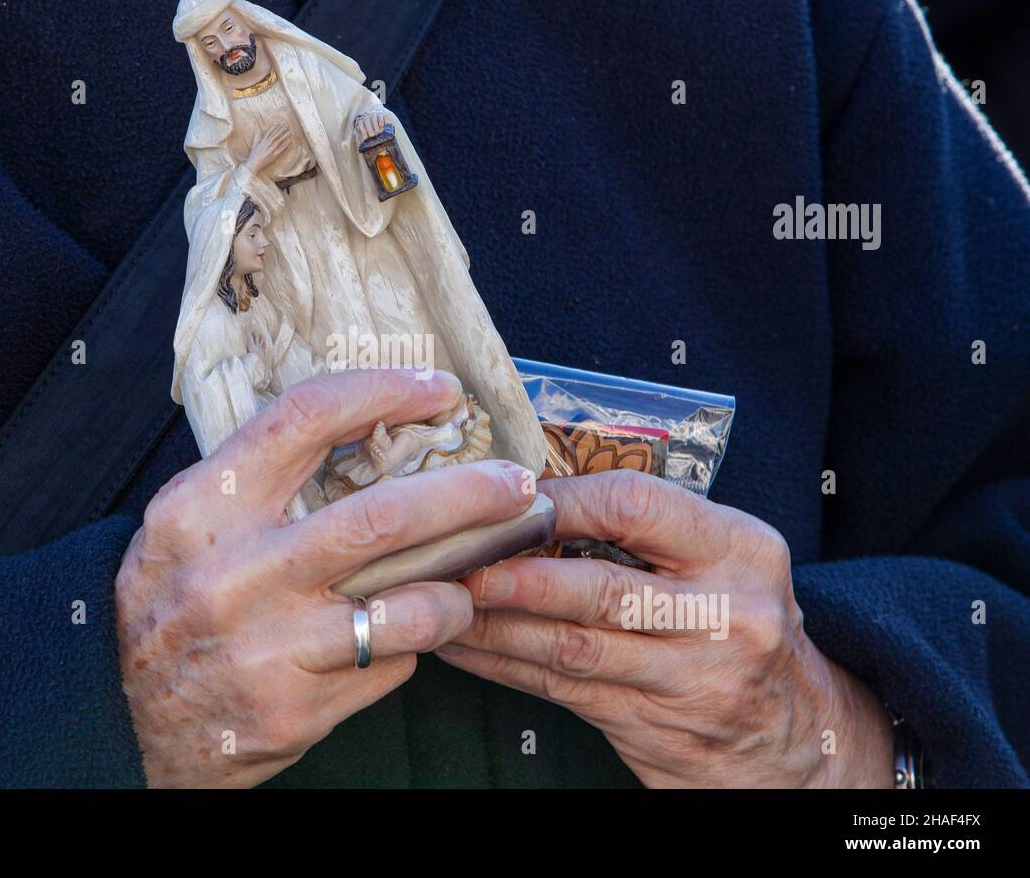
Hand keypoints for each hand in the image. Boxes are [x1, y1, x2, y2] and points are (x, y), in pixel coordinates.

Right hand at [115, 368, 534, 786]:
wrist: (114, 721)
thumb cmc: (164, 608)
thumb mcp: (185, 527)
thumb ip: (258, 482)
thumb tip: (367, 434)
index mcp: (203, 506)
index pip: (305, 419)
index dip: (383, 392)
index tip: (438, 390)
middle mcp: (235, 571)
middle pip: (384, 515)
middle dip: (469, 494)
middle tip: (516, 484)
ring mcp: (266, 646)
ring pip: (407, 606)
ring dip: (455, 594)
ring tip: (465, 586)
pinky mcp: (292, 710)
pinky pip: (387, 668)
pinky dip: (405, 651)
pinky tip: (392, 645)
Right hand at [244, 122, 291, 175]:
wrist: (254, 163)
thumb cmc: (253, 156)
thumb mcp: (254, 145)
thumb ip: (256, 137)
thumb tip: (256, 130)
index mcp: (263, 141)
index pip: (269, 133)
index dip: (274, 127)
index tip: (278, 123)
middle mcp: (267, 144)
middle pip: (275, 135)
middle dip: (281, 129)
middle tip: (286, 125)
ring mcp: (271, 149)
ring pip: (279, 140)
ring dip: (284, 135)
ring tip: (289, 130)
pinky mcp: (274, 154)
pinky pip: (281, 148)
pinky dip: (285, 143)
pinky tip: (289, 140)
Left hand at [353, 109, 385, 142]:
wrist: (379, 127)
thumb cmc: (370, 134)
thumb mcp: (364, 136)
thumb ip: (360, 139)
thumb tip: (359, 145)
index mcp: (361, 121)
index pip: (360, 124)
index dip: (362, 130)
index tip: (365, 137)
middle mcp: (366, 116)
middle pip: (366, 120)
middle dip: (368, 128)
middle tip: (372, 135)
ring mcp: (373, 114)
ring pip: (372, 116)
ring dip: (375, 124)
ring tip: (377, 132)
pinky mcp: (380, 114)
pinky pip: (380, 115)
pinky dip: (380, 120)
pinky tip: (381, 126)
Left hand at [437, 470, 895, 787]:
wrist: (798, 740)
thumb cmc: (739, 625)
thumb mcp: (727, 562)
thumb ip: (653, 530)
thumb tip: (532, 496)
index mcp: (742, 552)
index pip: (638, 506)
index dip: (561, 501)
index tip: (506, 498)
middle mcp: (727, 615)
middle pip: (600, 589)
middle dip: (515, 574)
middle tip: (454, 557)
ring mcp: (692, 680)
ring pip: (571, 647)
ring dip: (493, 624)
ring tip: (438, 601)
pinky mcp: (654, 727)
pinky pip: (561, 690)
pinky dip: (504, 665)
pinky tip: (463, 646)